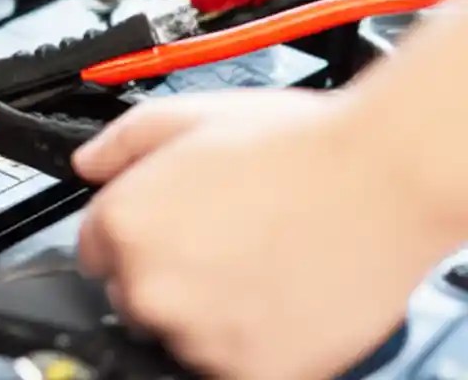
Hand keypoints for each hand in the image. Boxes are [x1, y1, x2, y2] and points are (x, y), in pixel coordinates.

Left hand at [71, 89, 456, 379]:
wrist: (382, 178)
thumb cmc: (296, 146)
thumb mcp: (188, 116)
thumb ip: (119, 143)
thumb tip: (88, 163)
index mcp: (122, 225)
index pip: (96, 250)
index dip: (137, 235)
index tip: (171, 227)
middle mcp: (148, 287)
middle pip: (135, 294)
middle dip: (170, 271)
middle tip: (225, 239)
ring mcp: (197, 336)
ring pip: (183, 332)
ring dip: (210, 308)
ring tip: (259, 261)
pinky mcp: (247, 371)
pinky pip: (230, 363)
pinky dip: (250, 340)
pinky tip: (279, 294)